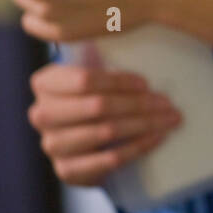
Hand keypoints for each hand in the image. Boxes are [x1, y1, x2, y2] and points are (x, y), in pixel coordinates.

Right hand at [28, 60, 181, 185]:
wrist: (84, 146)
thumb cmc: (94, 99)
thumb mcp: (94, 78)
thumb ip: (104, 61)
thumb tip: (136, 41)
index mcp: (45, 83)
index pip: (85, 80)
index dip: (119, 82)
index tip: (146, 83)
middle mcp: (42, 114)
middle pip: (98, 106)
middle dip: (138, 104)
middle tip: (167, 103)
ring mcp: (52, 145)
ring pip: (107, 131)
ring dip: (144, 124)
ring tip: (170, 118)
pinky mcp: (66, 171)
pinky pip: (109, 160)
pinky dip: (138, 147)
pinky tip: (158, 137)